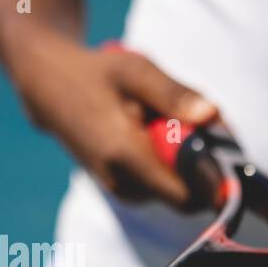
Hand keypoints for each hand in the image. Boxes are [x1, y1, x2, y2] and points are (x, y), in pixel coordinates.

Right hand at [9, 35, 218, 206]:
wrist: (48, 88)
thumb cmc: (96, 74)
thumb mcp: (135, 71)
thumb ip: (174, 94)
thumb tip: (212, 116)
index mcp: (125, 158)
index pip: (190, 195)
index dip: (213, 175)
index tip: (219, 141)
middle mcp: (124, 184)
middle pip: (190, 192)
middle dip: (202, 162)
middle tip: (196, 120)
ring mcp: (123, 191)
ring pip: (179, 189)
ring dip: (186, 160)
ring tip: (164, 120)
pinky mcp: (125, 190)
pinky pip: (165, 185)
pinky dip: (172, 162)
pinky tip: (155, 131)